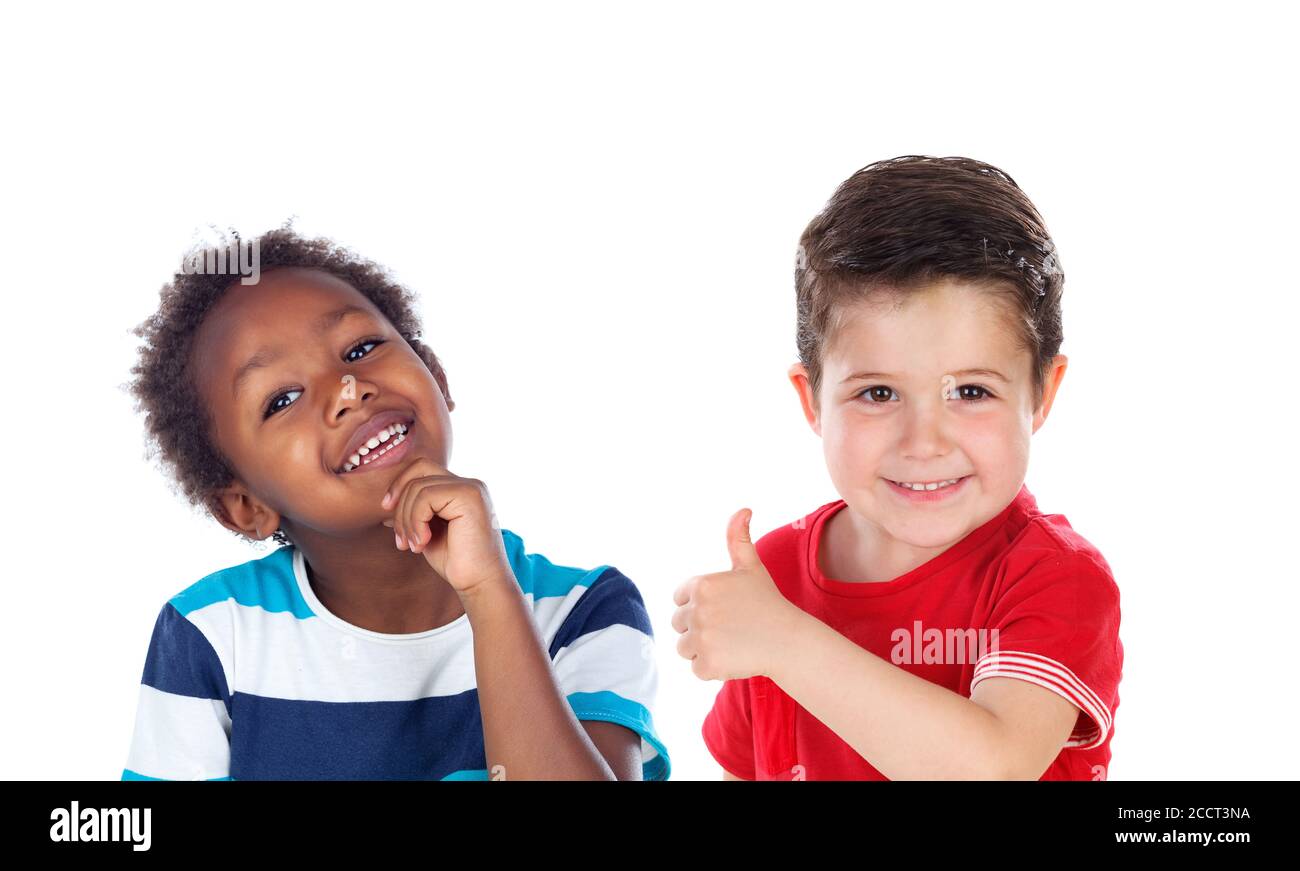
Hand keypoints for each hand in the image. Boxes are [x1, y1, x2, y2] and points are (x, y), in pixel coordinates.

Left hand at [380, 458, 512, 596]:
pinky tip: (423, 543)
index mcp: (460, 490)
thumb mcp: (426, 532)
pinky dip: (416, 521)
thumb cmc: (455, 561)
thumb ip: (412, 514)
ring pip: (419, 487)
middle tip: (400, 538)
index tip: (388, 517)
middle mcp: (469, 484)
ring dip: (406, 520)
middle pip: (419, 469)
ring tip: (412, 546)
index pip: (422, 469)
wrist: (479, 584)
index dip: (400, 487)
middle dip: (400, 502)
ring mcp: (471, 488)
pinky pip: (426, 497)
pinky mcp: (469, 496)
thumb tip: (387, 504)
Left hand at [672, 508, 801, 680]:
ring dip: (703, 648)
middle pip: (679, 624)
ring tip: (731, 643)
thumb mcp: (751, 567)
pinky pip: (696, 668)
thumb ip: (738, 538)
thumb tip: (743, 509)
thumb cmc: (767, 602)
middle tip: (730, 628)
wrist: (789, 641)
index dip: (700, 605)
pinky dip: (712, 668)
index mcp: (701, 585)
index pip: (680, 598)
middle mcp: (696, 610)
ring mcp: (700, 639)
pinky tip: (734, 658)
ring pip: (684, 647)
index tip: (724, 609)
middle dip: (700, 627)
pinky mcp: (706, 664)